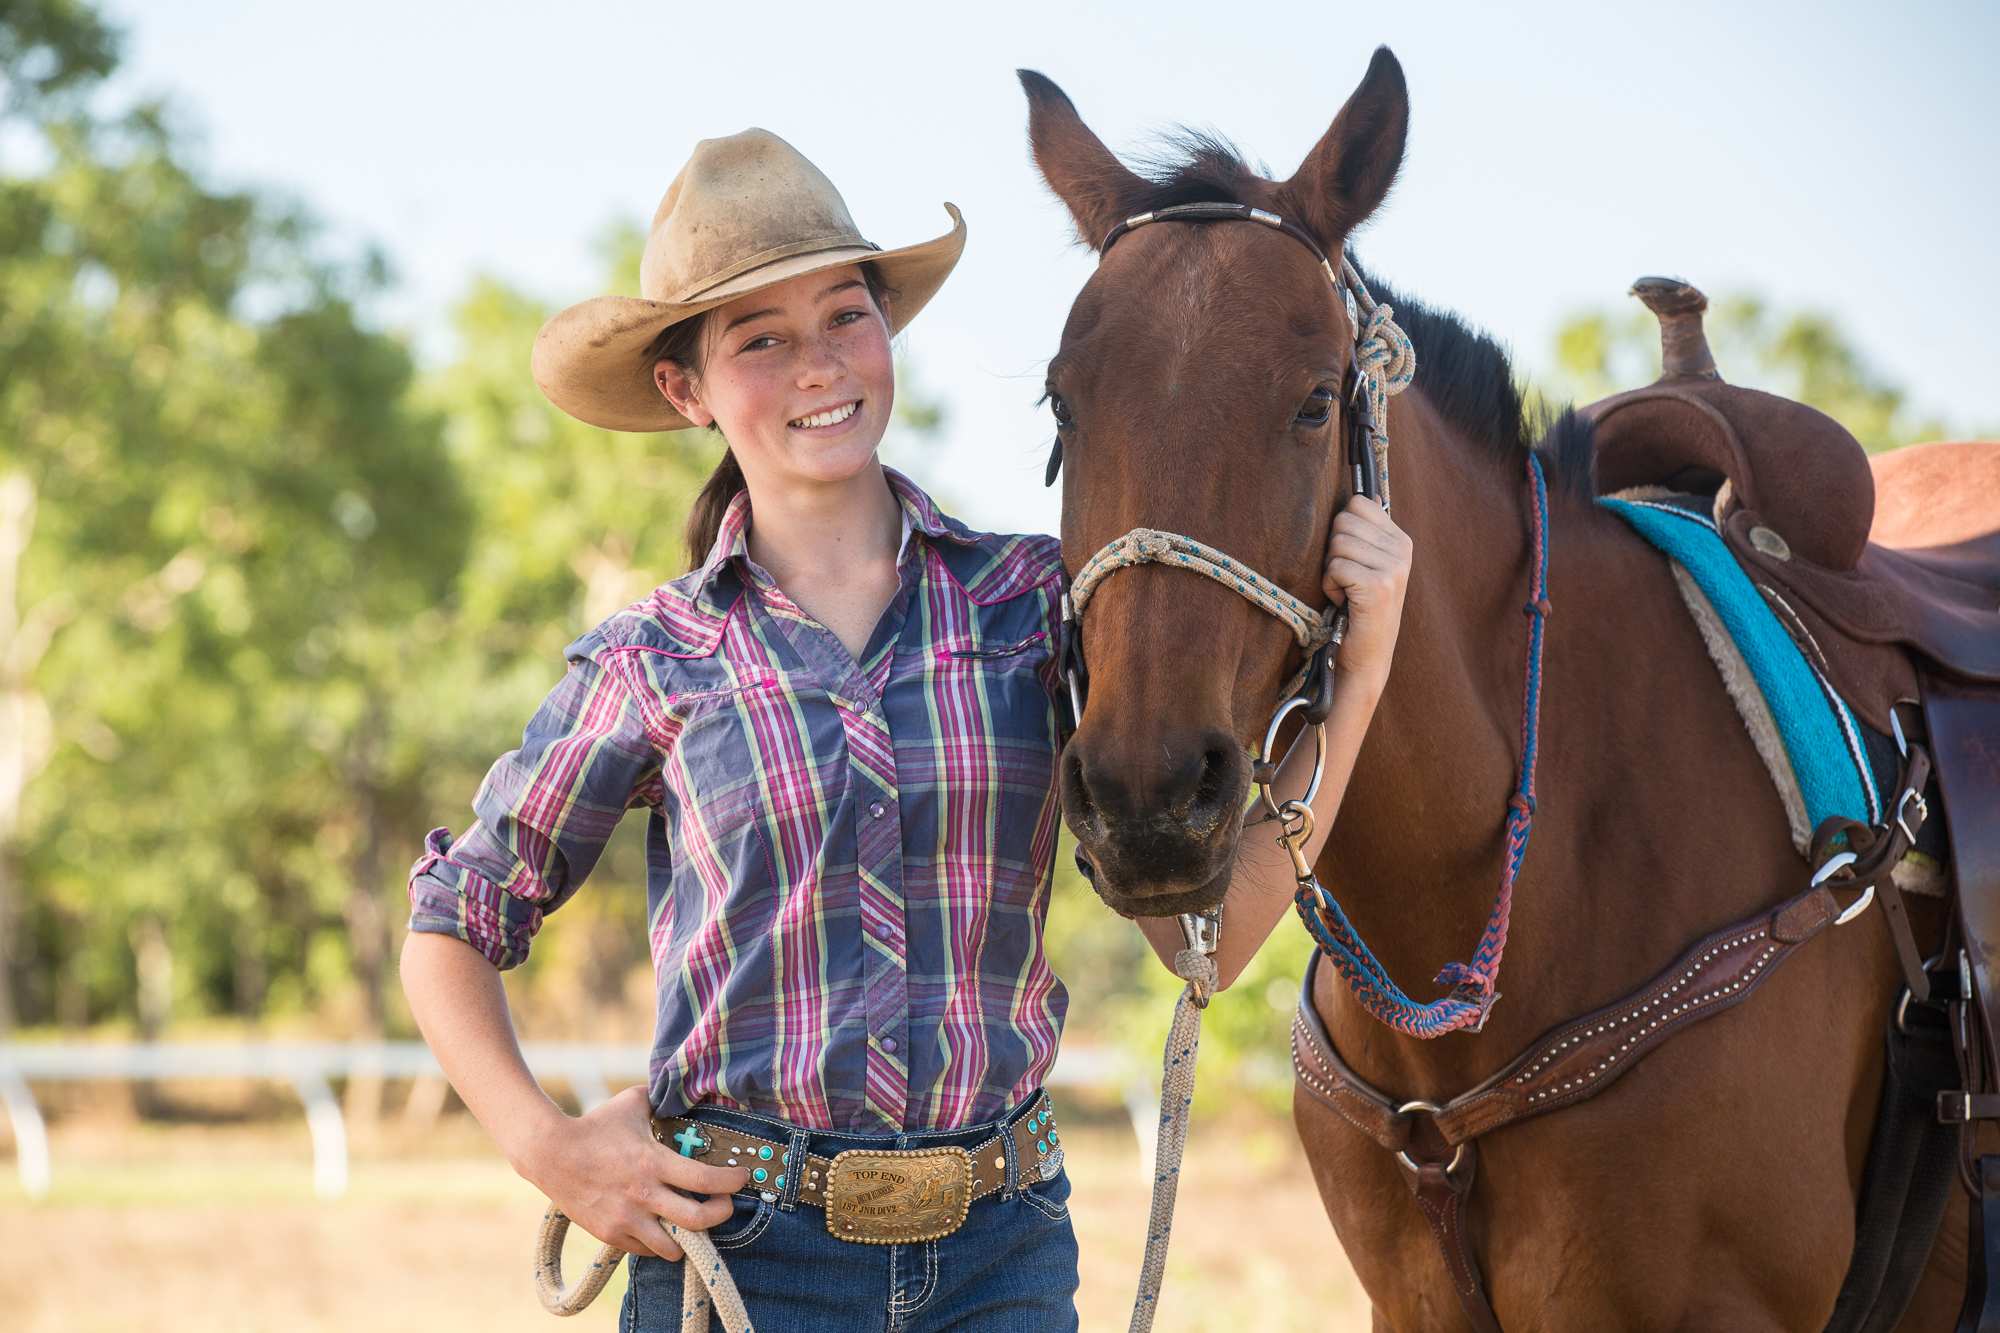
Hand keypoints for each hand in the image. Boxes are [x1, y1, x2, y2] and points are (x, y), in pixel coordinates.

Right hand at [515, 1085, 749, 1260]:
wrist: (550, 1154)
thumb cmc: (594, 1125)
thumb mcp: (632, 1103)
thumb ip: (660, 1098)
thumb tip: (681, 1087)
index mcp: (654, 1162)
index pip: (706, 1180)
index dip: (732, 1182)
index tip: (743, 1177)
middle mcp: (644, 1195)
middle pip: (698, 1221)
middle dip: (720, 1214)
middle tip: (723, 1205)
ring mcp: (627, 1219)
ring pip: (673, 1247)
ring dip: (688, 1237)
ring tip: (691, 1223)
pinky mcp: (611, 1234)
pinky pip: (646, 1250)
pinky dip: (659, 1243)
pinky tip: (662, 1229)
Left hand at [1321, 495, 1411, 693]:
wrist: (1366, 657)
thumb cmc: (1357, 609)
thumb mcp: (1368, 565)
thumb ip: (1364, 533)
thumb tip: (1360, 492)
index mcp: (1401, 540)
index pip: (1358, 503)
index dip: (1342, 529)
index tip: (1351, 558)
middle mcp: (1402, 550)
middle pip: (1342, 521)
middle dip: (1333, 551)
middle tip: (1347, 579)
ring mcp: (1393, 567)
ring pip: (1337, 544)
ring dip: (1331, 571)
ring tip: (1346, 592)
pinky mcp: (1378, 585)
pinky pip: (1335, 567)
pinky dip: (1330, 586)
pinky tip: (1344, 602)